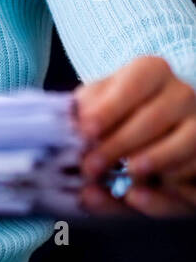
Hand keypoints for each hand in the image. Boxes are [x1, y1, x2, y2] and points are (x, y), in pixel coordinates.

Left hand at [73, 55, 195, 184]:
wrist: (150, 126)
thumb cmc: (118, 112)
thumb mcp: (99, 104)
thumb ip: (87, 113)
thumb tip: (77, 130)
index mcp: (150, 71)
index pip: (133, 85)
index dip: (109, 109)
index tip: (86, 131)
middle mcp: (181, 92)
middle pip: (153, 118)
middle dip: (119, 144)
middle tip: (91, 167)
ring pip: (184, 141)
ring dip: (154, 160)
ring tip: (128, 175)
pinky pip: (195, 165)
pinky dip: (175, 181)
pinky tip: (148, 190)